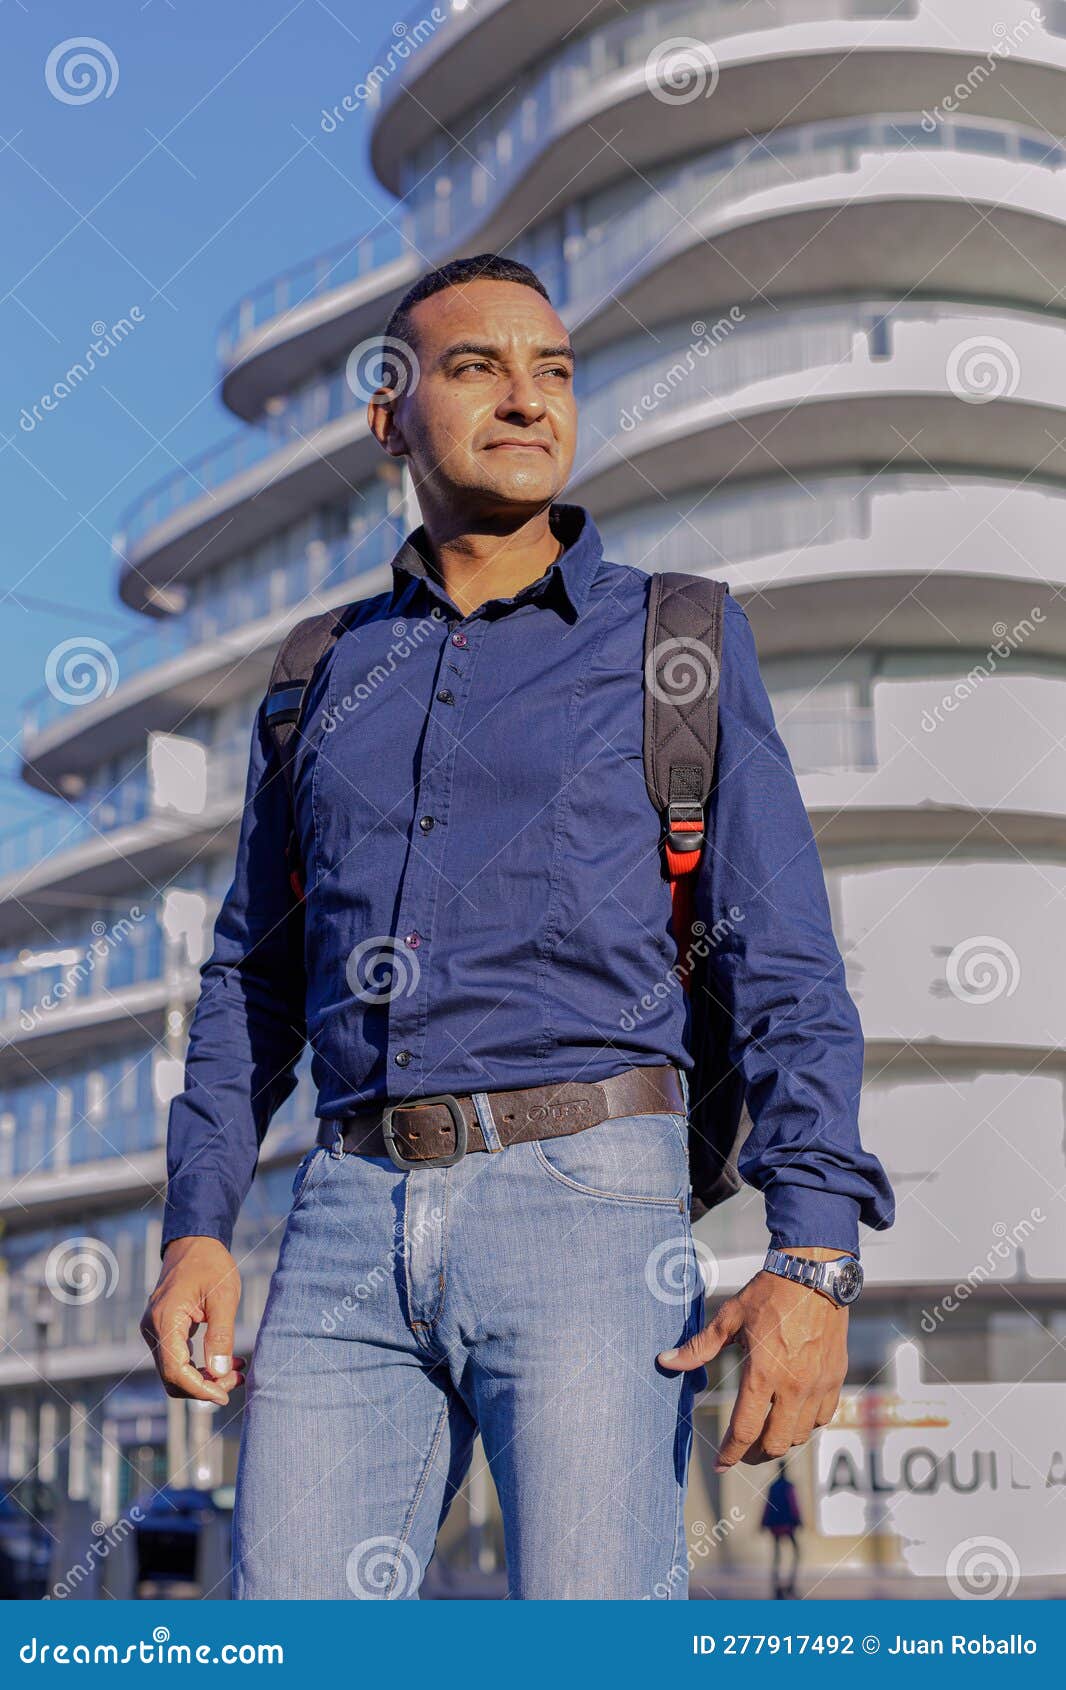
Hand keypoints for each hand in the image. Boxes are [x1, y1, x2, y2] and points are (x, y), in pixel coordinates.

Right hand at [141, 1236, 245, 1404]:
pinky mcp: (162, 1330)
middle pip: (172, 1377)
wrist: (194, 1243)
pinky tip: (224, 1360)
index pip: (175, 1371)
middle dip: (204, 1385)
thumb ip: (221, 1335)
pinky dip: (198, 1366)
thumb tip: (219, 1373)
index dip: (199, 1389)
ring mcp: (154, 1330)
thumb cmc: (211, 1265)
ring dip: (203, 1377)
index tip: (225, 1394)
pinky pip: (176, 1358)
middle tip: (236, 1380)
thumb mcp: (224, 1297)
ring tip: (235, 1370)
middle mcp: (152, 1329)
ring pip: (174, 1370)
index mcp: (165, 1320)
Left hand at [659, 1247, 848, 1469]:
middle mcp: (793, 1386)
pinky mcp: (836, 1378)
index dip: (730, 1454)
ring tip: (765, 1435)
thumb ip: (699, 1347)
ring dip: (780, 1441)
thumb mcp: (730, 1318)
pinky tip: (792, 1417)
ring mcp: (818, 1384)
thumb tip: (665, 1362)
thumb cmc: (769, 1293)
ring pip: (800, 1435)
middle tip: (742, 1452)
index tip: (720, 1464)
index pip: (744, 1430)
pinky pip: (822, 1418)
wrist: (814, 1274)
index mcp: (763, 1373)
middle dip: (755, 1455)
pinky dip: (806, 1425)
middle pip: (775, 1444)